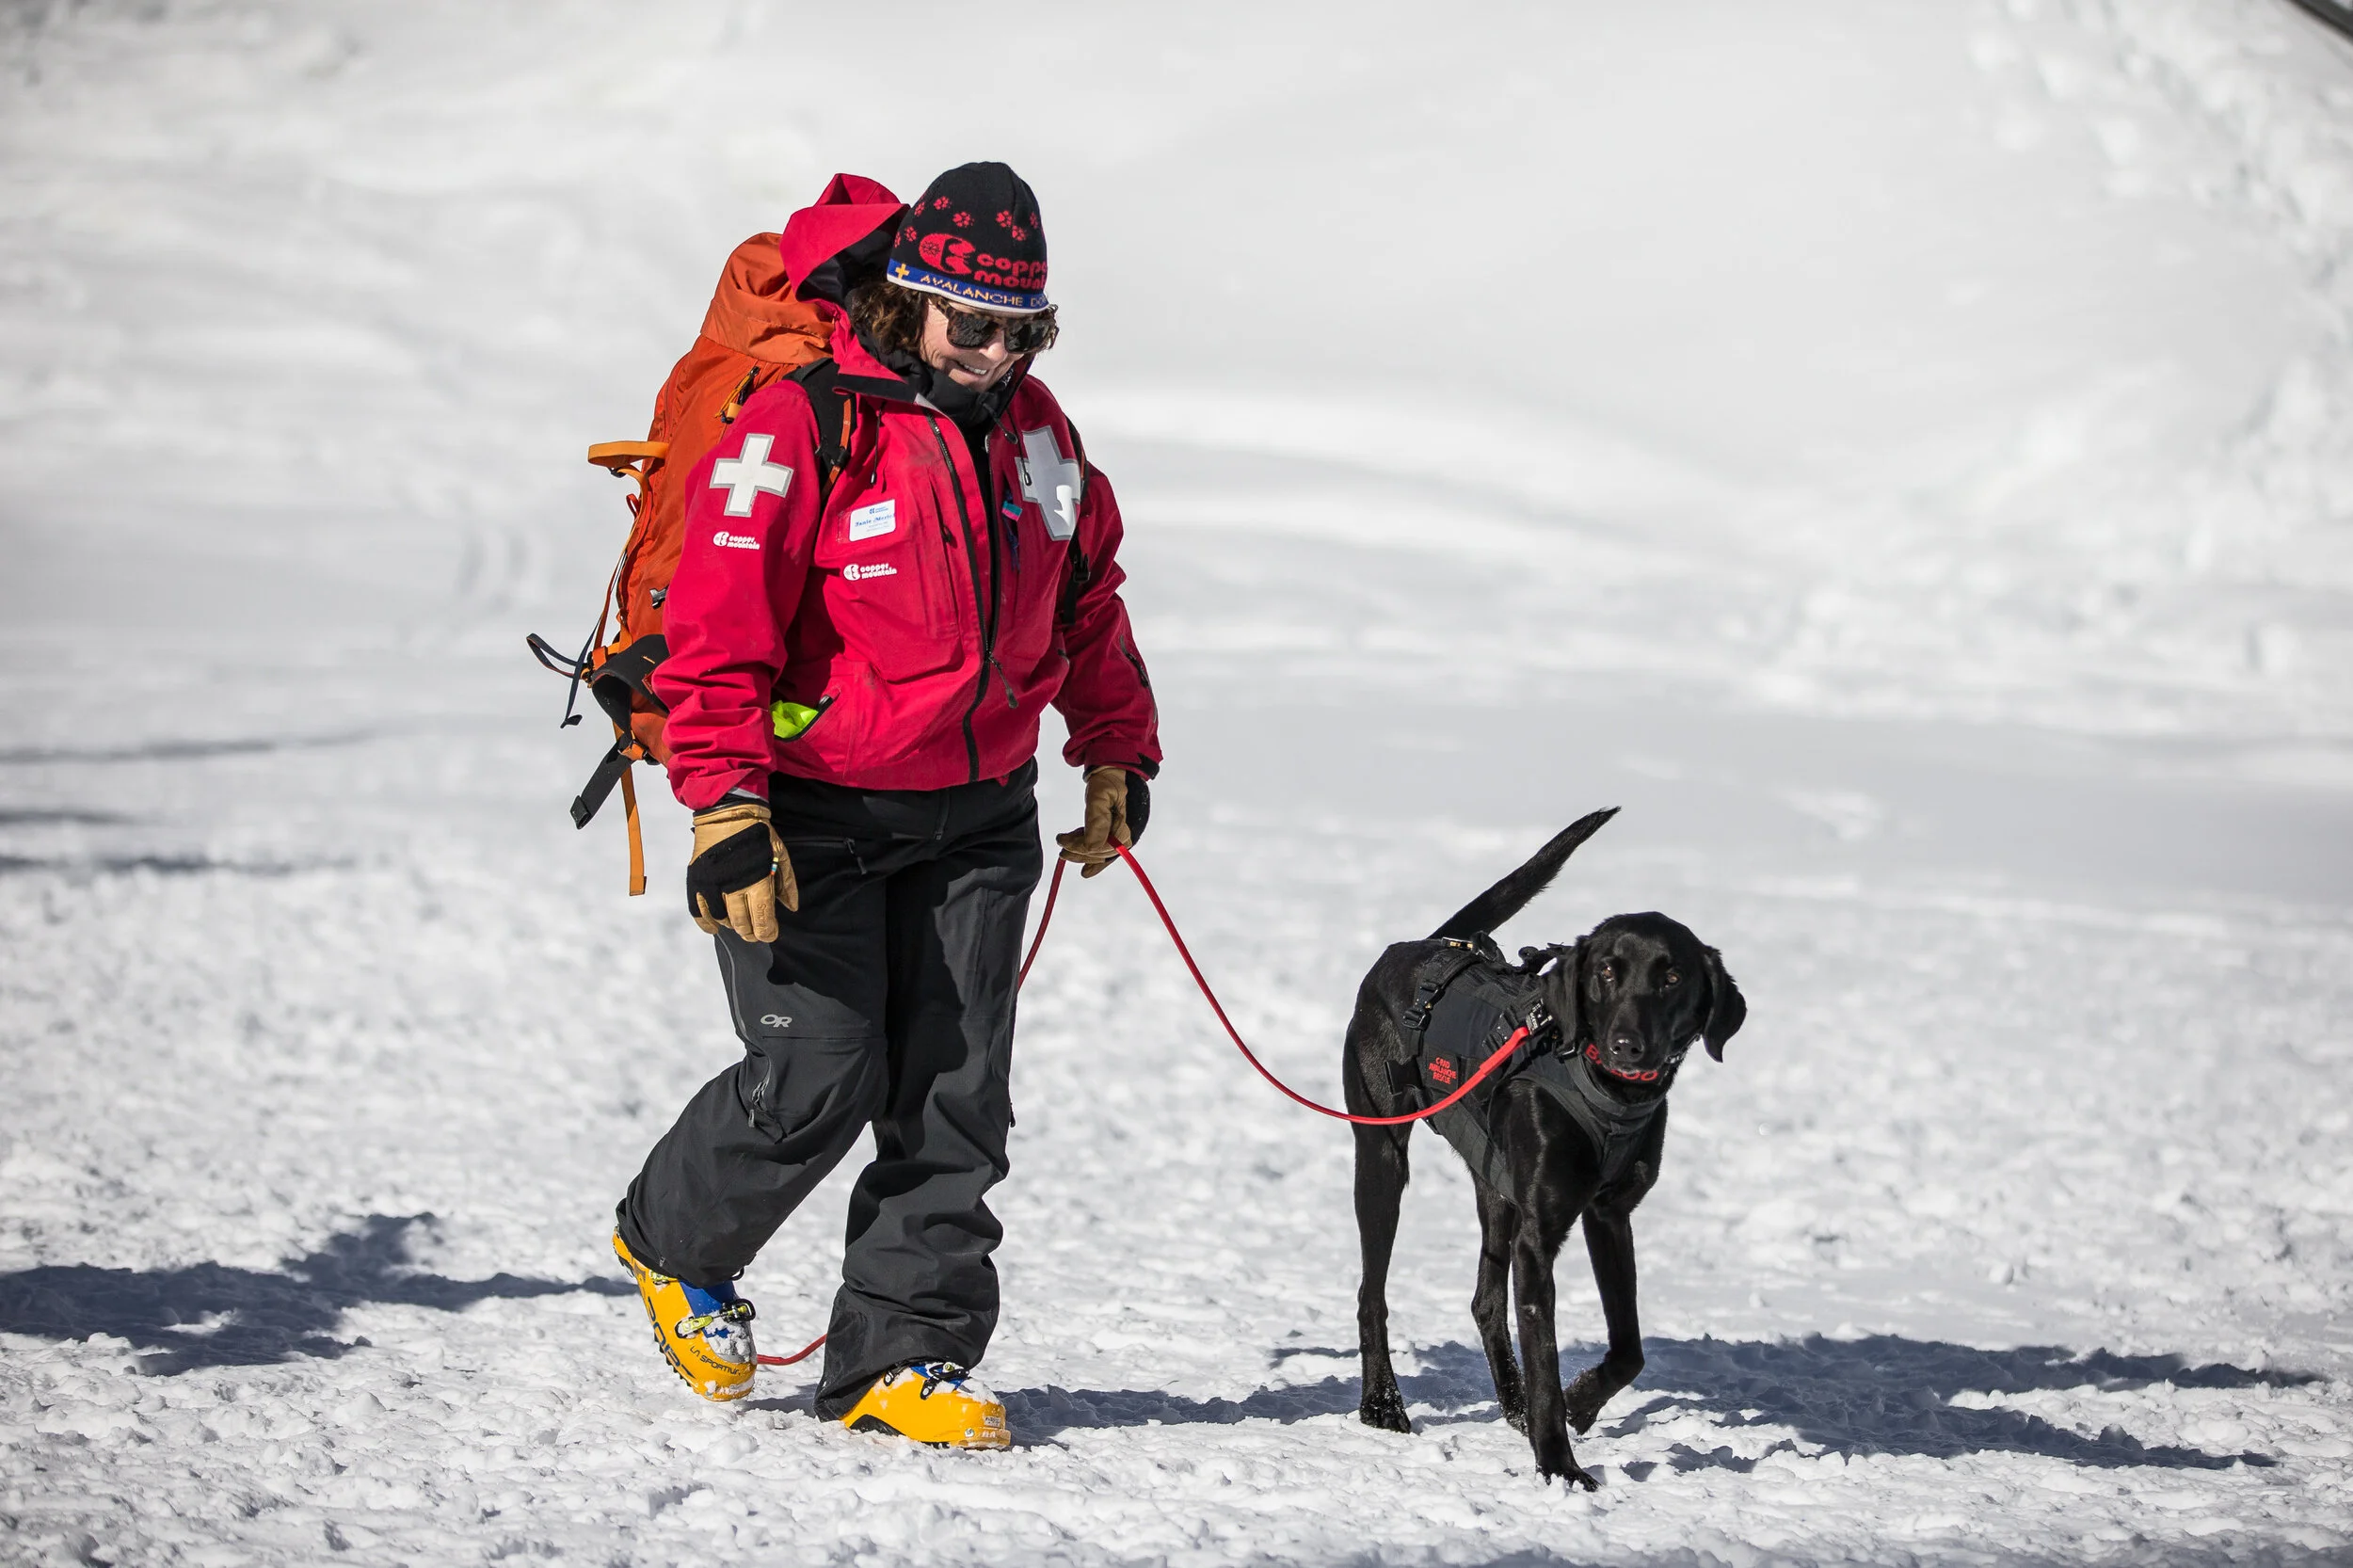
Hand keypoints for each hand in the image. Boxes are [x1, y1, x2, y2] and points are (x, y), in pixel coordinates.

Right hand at [686, 801, 798, 940]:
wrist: (728, 813)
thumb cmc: (757, 833)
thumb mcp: (780, 853)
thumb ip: (786, 883)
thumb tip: (792, 907)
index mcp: (757, 880)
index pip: (762, 918)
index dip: (767, 932)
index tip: (770, 934)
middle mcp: (733, 885)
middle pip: (741, 922)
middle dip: (750, 932)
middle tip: (755, 933)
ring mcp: (712, 883)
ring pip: (721, 918)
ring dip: (731, 926)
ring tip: (738, 924)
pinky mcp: (697, 879)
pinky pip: (698, 909)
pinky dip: (706, 922)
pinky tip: (714, 927)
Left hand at [1055, 767, 1147, 879]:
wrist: (1120, 762)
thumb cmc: (1110, 775)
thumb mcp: (1099, 794)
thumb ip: (1096, 821)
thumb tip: (1091, 847)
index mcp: (1128, 825)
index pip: (1102, 847)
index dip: (1081, 847)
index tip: (1062, 841)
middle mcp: (1132, 831)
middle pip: (1103, 852)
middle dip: (1081, 852)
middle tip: (1061, 851)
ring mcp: (1129, 830)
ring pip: (1105, 850)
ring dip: (1085, 851)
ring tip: (1066, 850)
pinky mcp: (1123, 826)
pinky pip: (1109, 845)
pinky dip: (1095, 851)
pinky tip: (1084, 859)